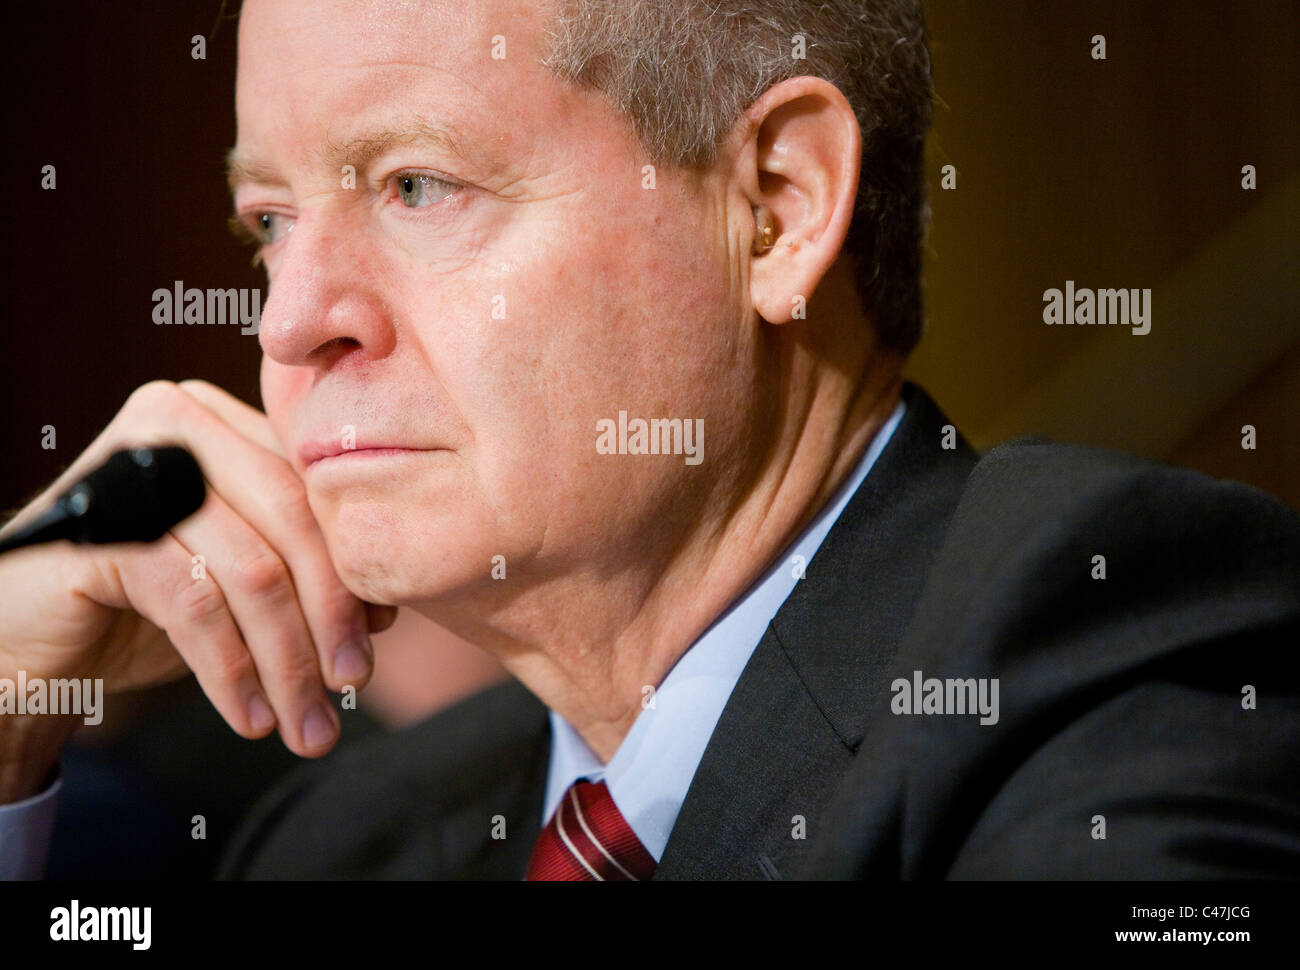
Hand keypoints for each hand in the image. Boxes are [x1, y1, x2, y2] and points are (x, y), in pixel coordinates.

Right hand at [0, 380, 396, 801]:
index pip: (316, 494)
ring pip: (252, 572)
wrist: (30, 635)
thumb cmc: (145, 602)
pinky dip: (232, 671)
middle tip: (352, 685)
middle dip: (331, 617)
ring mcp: (135, 464)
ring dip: (287, 661)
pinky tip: (251, 715)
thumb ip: (307, 574)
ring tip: (306, 724)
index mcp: (229, 422)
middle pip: (293, 526)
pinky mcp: (99, 524)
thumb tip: (385, 610)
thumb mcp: (239, 581)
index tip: (378, 638)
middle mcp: (183, 423)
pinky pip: (195, 604)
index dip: (353, 569)